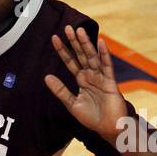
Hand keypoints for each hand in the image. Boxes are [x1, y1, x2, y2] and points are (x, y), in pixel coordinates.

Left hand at [44, 26, 127, 141]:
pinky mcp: (110, 82)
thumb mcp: (71, 103)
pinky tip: (100, 42)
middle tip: (67, 27)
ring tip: (79, 31)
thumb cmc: (92, 117)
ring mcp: (101, 77)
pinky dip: (104, 54)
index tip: (54, 38)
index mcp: (82, 80)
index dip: (62, 51)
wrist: (108, 128)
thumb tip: (46, 76)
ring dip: (86, 44)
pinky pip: (107, 66)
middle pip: (81, 55)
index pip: (70, 62)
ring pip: (92, 57)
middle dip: (74, 42)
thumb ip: (60, 90)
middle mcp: (91, 76)